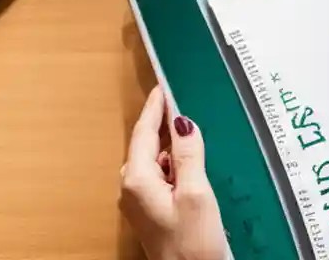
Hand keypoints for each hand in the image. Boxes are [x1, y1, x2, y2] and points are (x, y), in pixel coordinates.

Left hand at [120, 87, 226, 259]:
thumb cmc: (192, 241)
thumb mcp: (196, 192)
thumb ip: (189, 154)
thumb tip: (182, 122)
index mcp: (138, 180)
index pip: (143, 133)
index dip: (155, 108)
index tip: (162, 87)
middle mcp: (131, 188)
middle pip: (146, 145)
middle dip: (162, 124)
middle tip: (179, 100)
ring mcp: (139, 201)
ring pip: (153, 160)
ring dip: (170, 146)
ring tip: (191, 131)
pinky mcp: (150, 211)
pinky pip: (158, 176)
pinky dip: (172, 164)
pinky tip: (190, 163)